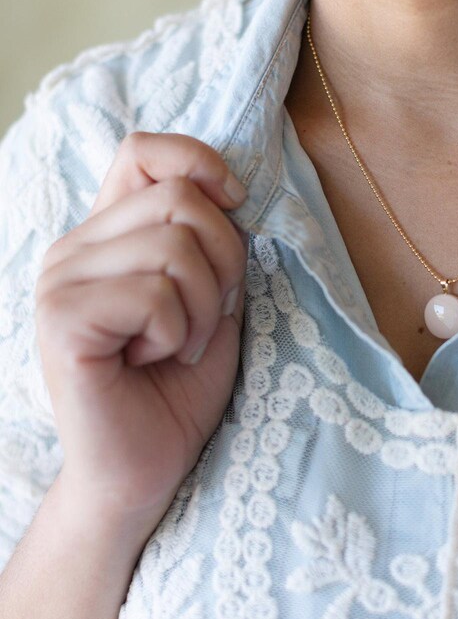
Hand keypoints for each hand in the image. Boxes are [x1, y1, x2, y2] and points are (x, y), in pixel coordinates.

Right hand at [35, 132, 248, 528]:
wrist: (146, 468)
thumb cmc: (181, 382)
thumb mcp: (211, 293)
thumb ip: (211, 236)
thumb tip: (231, 188)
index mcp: (107, 232)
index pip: (143, 150)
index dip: (200, 162)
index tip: (235, 205)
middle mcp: (75, 246)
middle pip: (180, 198)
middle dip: (225, 259)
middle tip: (209, 314)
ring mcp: (60, 281)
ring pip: (175, 246)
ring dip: (204, 306)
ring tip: (180, 343)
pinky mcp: (62, 320)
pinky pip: (156, 294)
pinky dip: (180, 333)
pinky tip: (154, 360)